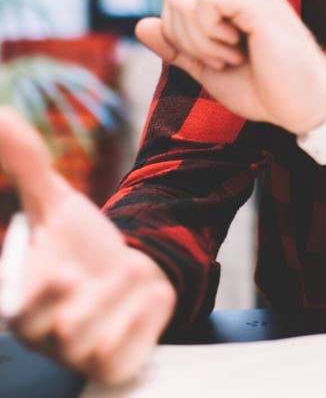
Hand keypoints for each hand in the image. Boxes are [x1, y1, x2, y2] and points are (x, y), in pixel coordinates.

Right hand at [0, 107, 175, 383]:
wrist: (129, 273)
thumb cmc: (79, 243)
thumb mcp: (56, 201)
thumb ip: (25, 164)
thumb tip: (0, 115)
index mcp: (22, 296)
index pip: (15, 309)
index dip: (35, 296)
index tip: (64, 271)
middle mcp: (44, 332)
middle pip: (56, 329)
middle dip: (93, 295)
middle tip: (110, 266)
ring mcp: (78, 353)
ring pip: (93, 343)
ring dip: (123, 299)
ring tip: (135, 267)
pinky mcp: (112, 365)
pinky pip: (122, 359)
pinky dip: (144, 322)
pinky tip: (155, 293)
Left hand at [136, 0, 325, 134]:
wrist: (306, 106)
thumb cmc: (266, 89)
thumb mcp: (209, 68)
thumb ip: (177, 46)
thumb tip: (140, 25)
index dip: (181, 36)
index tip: (219, 58)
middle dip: (187, 38)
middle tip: (226, 58)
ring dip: (199, 40)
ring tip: (235, 54)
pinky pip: (202, 2)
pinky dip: (209, 36)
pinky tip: (239, 48)